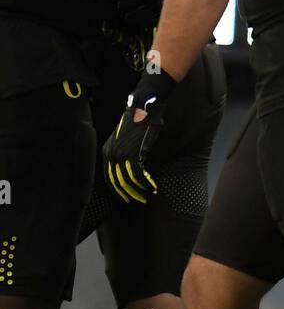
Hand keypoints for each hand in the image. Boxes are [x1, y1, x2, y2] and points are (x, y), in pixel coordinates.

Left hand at [103, 63, 177, 203]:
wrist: (145, 108)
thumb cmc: (137, 120)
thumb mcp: (123, 137)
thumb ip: (121, 151)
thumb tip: (126, 167)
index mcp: (107, 151)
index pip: (108, 178)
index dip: (117, 190)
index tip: (126, 198)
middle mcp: (111, 154)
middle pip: (117, 182)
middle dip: (128, 194)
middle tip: (138, 200)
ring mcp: (122, 154)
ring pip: (128, 180)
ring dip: (138, 190)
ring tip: (147, 195)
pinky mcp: (134, 153)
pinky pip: (139, 174)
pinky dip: (146, 183)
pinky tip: (152, 186)